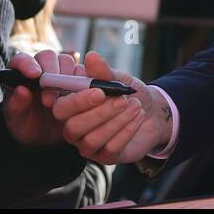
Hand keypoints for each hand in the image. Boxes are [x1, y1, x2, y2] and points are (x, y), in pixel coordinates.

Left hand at [3, 49, 78, 146]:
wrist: (44, 135)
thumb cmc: (26, 123)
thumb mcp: (16, 120)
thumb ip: (16, 106)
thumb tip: (21, 90)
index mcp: (21, 73)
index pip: (22, 60)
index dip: (28, 64)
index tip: (34, 74)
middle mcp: (43, 67)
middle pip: (49, 58)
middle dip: (51, 74)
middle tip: (49, 99)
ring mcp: (62, 72)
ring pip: (69, 63)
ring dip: (68, 80)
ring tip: (65, 102)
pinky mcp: (79, 79)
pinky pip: (85, 74)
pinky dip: (85, 85)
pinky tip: (81, 98)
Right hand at [52, 51, 168, 164]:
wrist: (152, 112)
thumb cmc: (127, 94)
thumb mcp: (119, 79)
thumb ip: (103, 72)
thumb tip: (91, 56)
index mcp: (70, 107)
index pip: (60, 108)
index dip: (76, 101)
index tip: (98, 91)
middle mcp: (73, 128)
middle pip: (73, 127)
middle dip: (99, 113)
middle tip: (122, 100)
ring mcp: (87, 145)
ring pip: (92, 139)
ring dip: (116, 121)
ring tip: (135, 105)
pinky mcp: (105, 157)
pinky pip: (110, 149)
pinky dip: (126, 131)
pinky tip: (138, 117)